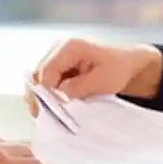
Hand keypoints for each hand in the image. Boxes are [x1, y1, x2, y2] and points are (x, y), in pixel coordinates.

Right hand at [25, 38, 162, 115]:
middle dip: (39, 95)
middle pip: (37, 74)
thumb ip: (78, 87)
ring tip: (48, 112)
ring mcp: (55, 55)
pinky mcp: (56, 65)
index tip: (49, 111)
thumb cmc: (117, 69)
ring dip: (42, 95)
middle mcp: (58, 47)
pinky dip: (47, 93)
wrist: (125, 64)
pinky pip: (45, 81)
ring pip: (38, 78)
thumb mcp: (102, 80)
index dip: (45, 92)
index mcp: (70, 47)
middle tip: (42, 116)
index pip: (46, 71)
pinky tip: (54, 104)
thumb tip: (58, 95)